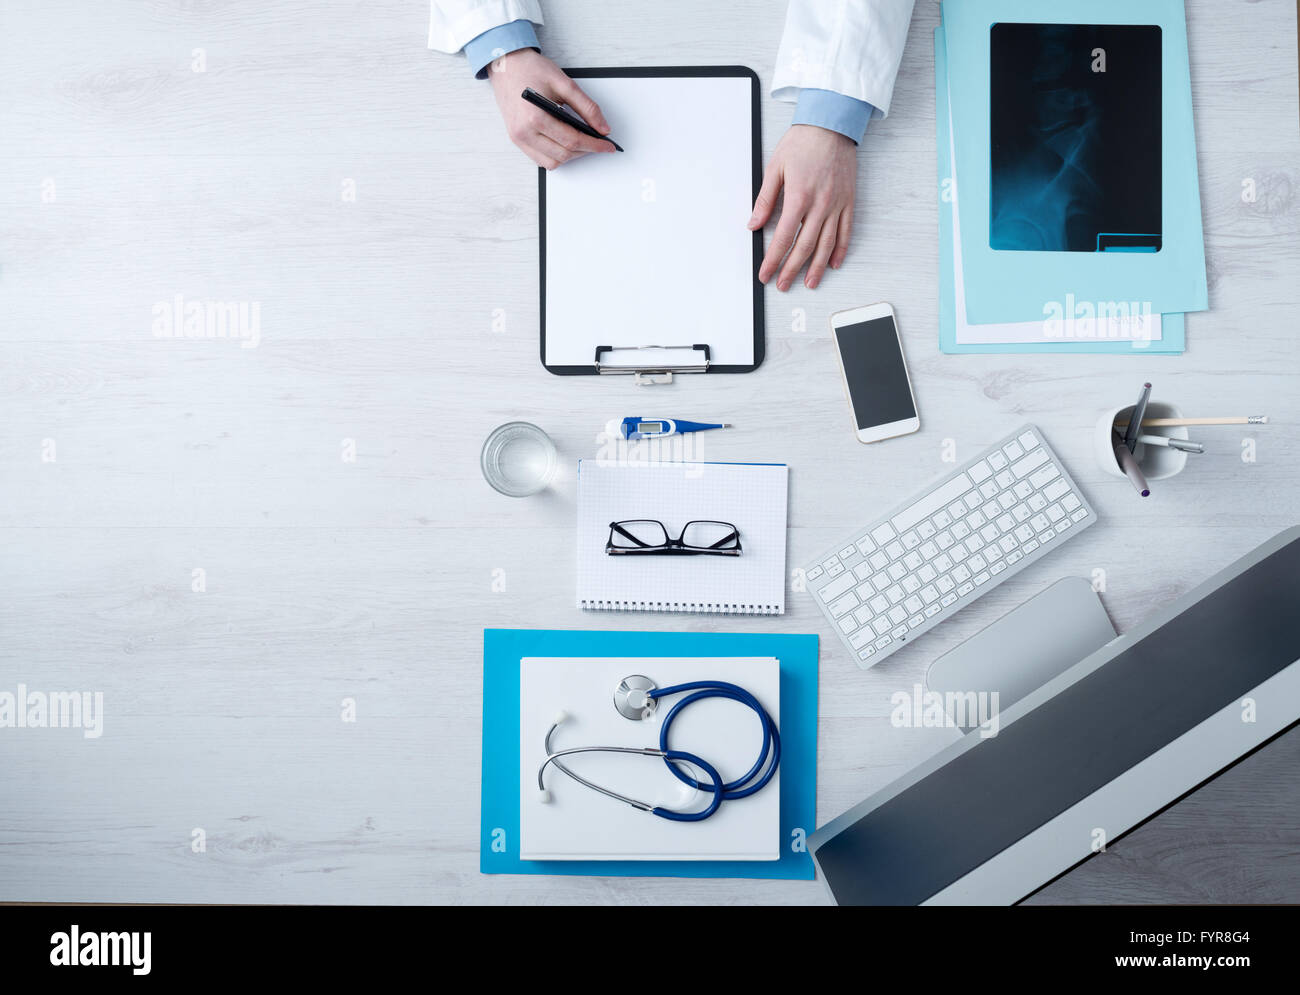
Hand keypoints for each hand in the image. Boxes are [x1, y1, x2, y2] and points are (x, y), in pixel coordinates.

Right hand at [487, 49, 614, 168]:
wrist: (506, 64)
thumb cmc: (530, 69)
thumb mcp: (564, 83)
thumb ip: (587, 107)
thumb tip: (602, 127)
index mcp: (535, 117)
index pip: (572, 140)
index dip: (594, 145)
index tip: (607, 146)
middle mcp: (524, 132)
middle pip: (564, 154)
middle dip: (585, 151)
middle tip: (598, 143)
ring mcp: (518, 138)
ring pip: (552, 162)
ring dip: (571, 156)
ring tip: (582, 143)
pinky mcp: (517, 140)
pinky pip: (540, 160)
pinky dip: (556, 156)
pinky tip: (565, 144)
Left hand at [748, 125, 856, 290]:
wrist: (831, 124)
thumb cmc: (803, 142)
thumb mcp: (775, 168)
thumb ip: (765, 200)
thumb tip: (753, 224)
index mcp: (799, 196)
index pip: (783, 237)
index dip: (773, 260)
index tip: (766, 273)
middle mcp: (820, 204)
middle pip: (805, 247)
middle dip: (792, 269)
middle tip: (782, 284)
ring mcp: (837, 204)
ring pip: (827, 244)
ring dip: (817, 267)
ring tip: (809, 283)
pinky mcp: (848, 201)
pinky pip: (846, 231)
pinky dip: (840, 249)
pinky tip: (833, 263)